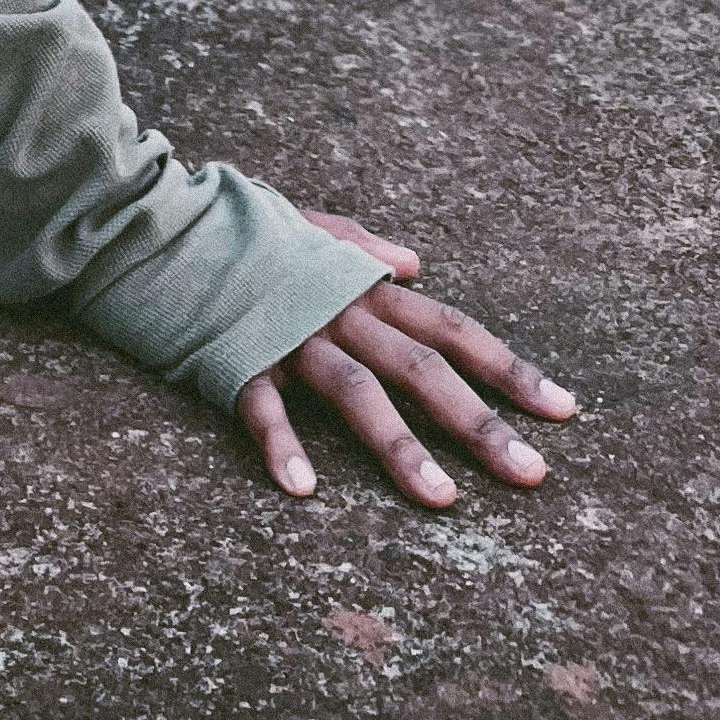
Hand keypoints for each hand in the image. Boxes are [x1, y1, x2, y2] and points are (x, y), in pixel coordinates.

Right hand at [235, 211, 577, 507]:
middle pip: (420, 366)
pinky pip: (262, 404)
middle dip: (479, 422)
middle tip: (533, 476)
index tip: (565, 412)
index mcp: (359, 285)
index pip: (450, 328)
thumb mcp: (308, 224)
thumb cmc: (235, 226)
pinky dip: (282, 445)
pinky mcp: (234, 354)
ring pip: (355, 389)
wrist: (154, 217)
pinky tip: (302, 490)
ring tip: (441, 502)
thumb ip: (364, 247)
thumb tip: (417, 263)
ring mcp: (287, 333)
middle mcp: (337, 309)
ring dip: (399, 446)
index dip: (508, 369)